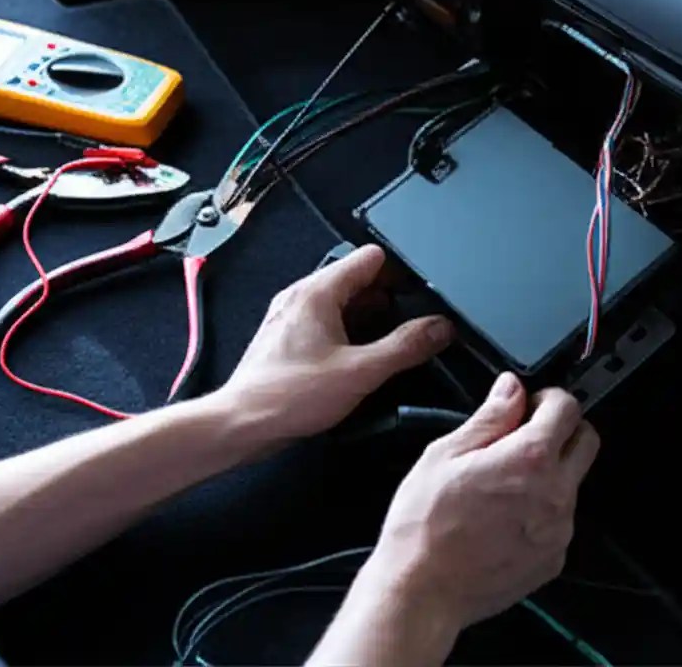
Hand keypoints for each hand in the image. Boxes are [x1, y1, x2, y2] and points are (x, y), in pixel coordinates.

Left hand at [214, 244, 453, 441]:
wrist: (243, 424)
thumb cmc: (288, 396)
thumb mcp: (362, 371)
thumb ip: (406, 347)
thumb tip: (438, 329)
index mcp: (318, 292)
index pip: (369, 258)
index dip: (400, 271)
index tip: (421, 292)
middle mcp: (301, 298)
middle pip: (356, 279)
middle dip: (388, 297)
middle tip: (413, 322)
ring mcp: (292, 317)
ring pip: (341, 303)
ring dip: (368, 318)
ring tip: (391, 344)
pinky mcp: (288, 340)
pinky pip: (326, 323)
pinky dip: (348, 333)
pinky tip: (361, 359)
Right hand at [357, 373, 599, 632]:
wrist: (421, 591)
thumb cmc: (424, 527)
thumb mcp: (444, 455)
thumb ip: (489, 417)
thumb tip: (511, 389)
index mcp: (530, 459)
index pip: (567, 407)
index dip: (547, 398)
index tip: (528, 404)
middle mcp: (555, 493)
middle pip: (586, 441)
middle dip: (562, 431)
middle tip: (525, 436)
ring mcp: (559, 529)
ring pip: (573, 482)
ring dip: (550, 473)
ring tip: (503, 485)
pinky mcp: (554, 558)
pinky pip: (560, 520)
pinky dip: (542, 510)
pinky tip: (504, 518)